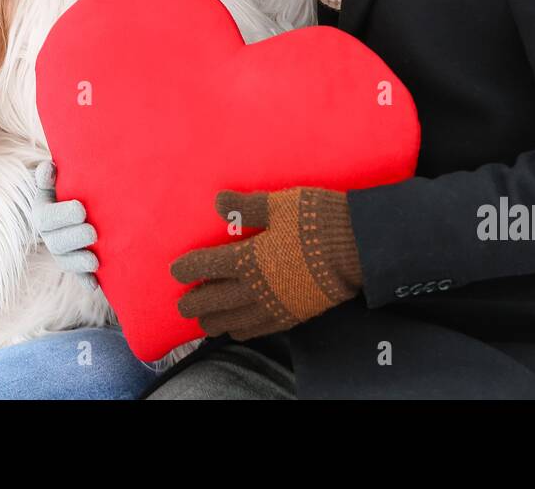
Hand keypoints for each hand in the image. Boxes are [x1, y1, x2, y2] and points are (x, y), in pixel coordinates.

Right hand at [33, 160, 98, 290]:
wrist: (80, 200)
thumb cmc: (69, 185)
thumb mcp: (56, 179)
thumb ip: (48, 175)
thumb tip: (49, 167)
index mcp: (43, 212)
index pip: (46, 218)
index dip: (62, 216)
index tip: (81, 209)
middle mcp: (49, 235)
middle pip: (56, 242)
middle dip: (74, 239)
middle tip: (93, 233)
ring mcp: (62, 250)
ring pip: (65, 260)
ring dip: (78, 264)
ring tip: (95, 262)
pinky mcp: (76, 262)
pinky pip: (77, 275)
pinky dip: (85, 280)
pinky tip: (95, 284)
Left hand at [170, 187, 363, 340]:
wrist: (358, 248)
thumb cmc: (316, 220)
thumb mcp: (281, 204)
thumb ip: (248, 205)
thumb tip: (218, 201)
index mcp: (248, 258)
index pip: (206, 266)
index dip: (188, 269)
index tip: (176, 270)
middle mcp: (255, 288)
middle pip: (215, 300)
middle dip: (195, 303)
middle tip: (183, 305)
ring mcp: (274, 306)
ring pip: (234, 321)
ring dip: (215, 321)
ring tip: (206, 321)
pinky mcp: (292, 316)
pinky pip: (260, 330)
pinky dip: (243, 331)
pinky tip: (238, 331)